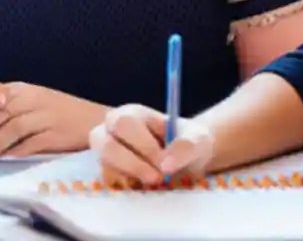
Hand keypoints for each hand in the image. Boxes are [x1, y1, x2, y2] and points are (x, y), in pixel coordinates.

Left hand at [0, 82, 107, 159]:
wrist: (96, 120)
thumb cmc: (59, 115)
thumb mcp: (30, 105)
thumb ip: (5, 113)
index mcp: (21, 91)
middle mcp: (30, 99)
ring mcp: (44, 115)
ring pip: (9, 127)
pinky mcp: (55, 132)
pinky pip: (29, 142)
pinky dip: (11, 151)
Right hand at [89, 104, 213, 186]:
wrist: (188, 160)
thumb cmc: (189, 143)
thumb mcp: (197, 140)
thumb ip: (185, 147)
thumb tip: (165, 165)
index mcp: (132, 114)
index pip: (124, 124)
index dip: (142, 145)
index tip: (163, 164)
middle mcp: (112, 129)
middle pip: (106, 145)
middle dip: (133, 165)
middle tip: (157, 178)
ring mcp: (106, 152)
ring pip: (105, 166)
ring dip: (131, 178)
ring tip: (155, 182)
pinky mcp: (107, 172)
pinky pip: (108, 182)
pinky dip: (126, 187)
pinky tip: (144, 186)